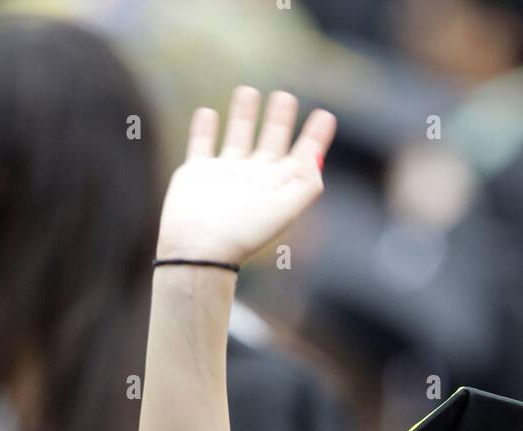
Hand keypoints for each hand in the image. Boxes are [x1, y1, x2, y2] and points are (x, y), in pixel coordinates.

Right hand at [156, 86, 335, 266]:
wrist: (200, 247)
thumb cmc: (244, 230)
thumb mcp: (285, 208)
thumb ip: (306, 181)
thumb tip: (316, 155)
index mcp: (278, 186)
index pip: (302, 156)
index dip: (315, 136)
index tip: (325, 115)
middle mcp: (254, 178)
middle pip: (270, 141)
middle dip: (279, 119)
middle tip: (285, 96)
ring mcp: (225, 175)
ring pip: (237, 137)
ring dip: (244, 115)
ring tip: (249, 91)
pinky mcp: (197, 173)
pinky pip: (201, 145)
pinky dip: (204, 129)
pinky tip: (207, 112)